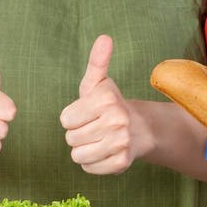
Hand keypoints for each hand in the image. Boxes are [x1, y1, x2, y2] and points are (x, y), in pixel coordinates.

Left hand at [60, 35, 139, 174]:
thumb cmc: (109, 104)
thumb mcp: (99, 82)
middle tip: (94, 127)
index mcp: (106, 99)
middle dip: (78, 134)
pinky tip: (104, 151)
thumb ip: (97, 61)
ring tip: (98, 139)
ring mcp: (120, 142)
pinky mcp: (122, 163)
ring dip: (84, 149)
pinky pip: (89, 168)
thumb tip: (104, 38)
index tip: (87, 113)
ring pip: (78, 155)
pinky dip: (93, 163)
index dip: (73, 117)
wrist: (140, 128)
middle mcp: (116, 120)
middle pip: (71, 138)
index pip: (66, 119)